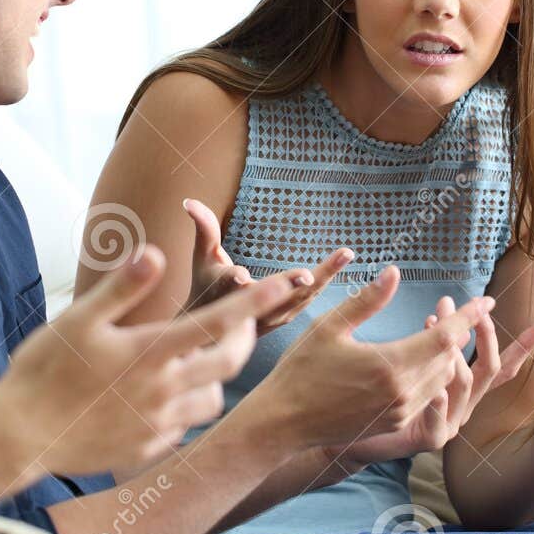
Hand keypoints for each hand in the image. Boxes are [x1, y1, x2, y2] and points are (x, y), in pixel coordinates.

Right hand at [0, 245, 293, 475]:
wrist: (18, 436)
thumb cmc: (43, 370)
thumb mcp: (80, 319)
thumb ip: (123, 286)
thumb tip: (156, 252)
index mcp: (151, 352)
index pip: (220, 321)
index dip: (259, 300)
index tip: (288, 281)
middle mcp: (163, 390)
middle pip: (230, 361)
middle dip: (245, 335)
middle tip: (242, 320)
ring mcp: (157, 424)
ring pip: (212, 398)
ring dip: (213, 375)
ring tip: (194, 359)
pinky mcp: (146, 448)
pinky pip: (182, 427)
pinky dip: (183, 409)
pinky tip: (160, 397)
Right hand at [183, 197, 352, 335]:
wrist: (214, 332)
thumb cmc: (206, 286)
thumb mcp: (201, 257)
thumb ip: (204, 228)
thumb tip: (189, 201)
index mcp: (224, 291)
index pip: (228, 286)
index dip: (234, 281)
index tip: (241, 276)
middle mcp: (248, 310)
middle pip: (271, 296)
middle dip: (289, 286)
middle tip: (307, 275)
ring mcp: (269, 318)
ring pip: (297, 299)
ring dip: (323, 278)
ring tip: (343, 254)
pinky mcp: (285, 318)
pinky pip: (307, 300)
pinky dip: (324, 283)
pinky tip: (341, 261)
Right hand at [245, 266, 494, 454]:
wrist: (283, 422)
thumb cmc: (301, 370)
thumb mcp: (329, 327)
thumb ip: (367, 301)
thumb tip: (394, 273)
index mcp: (389, 365)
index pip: (445, 336)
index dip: (467, 315)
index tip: (486, 300)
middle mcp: (402, 393)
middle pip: (450, 358)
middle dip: (459, 332)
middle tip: (458, 309)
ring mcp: (400, 412)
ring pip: (443, 379)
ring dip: (448, 355)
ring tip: (442, 330)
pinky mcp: (395, 423)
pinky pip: (429, 396)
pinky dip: (434, 374)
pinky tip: (423, 358)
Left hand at [335, 297, 533, 466]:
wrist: (357, 433)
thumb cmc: (385, 393)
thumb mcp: (416, 362)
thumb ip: (439, 343)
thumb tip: (452, 311)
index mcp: (465, 387)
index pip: (502, 364)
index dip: (526, 345)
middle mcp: (464, 405)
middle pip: (490, 369)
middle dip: (485, 336)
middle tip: (476, 309)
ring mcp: (450, 424)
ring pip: (463, 388)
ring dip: (451, 354)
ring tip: (432, 323)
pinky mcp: (429, 440)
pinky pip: (438, 421)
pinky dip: (438, 403)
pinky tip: (435, 389)